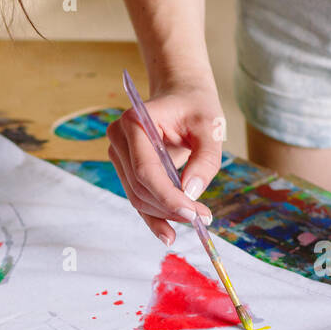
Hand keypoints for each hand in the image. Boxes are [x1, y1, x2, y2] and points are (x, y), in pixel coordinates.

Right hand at [106, 82, 223, 244]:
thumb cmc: (196, 107)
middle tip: (202, 218)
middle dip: (170, 207)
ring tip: (196, 219)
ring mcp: (119, 155)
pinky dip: (154, 216)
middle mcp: (119, 139)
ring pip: (138, 197)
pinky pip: (138, 197)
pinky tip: (167, 234)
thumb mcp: (211, 127)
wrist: (182, 96)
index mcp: (134, 121)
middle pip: (140, 186)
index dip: (167, 195)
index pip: (145, 169)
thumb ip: (205, 159)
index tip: (193, 212)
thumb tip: (191, 193)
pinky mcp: (125, 169)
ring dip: (165, 213)